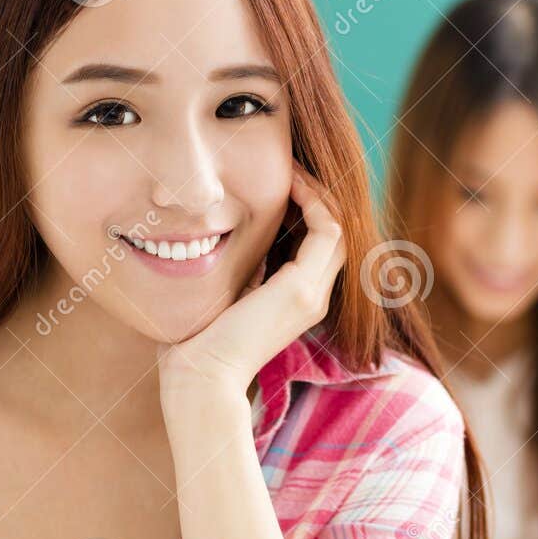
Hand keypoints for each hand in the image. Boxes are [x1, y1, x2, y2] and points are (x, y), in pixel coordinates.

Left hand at [158, 162, 345, 398]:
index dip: (308, 205)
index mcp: (297, 299)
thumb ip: (241, 267)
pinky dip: (313, 199)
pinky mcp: (301, 289)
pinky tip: (289, 179)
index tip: (282, 176)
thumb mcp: (226, 291)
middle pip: (337, 230)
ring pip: (339, 226)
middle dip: (319, 192)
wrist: (199, 376)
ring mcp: (312, 294)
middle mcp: (313, 296)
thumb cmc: (198, 342)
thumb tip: (231, 232)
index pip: (319, 241)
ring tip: (293, 164)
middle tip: (292, 162)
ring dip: (319, 190)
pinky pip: (327, 228)